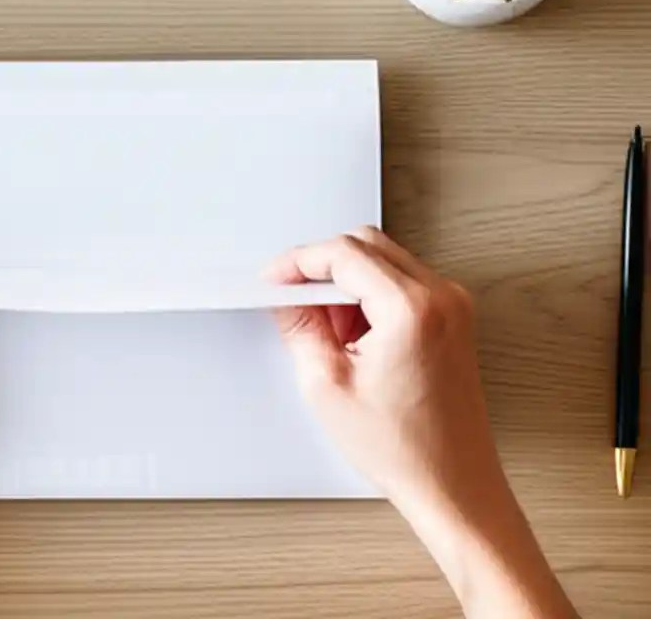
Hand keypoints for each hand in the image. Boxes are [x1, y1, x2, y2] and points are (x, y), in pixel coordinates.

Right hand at [266, 227, 493, 510]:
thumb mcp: (327, 385)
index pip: (344, 253)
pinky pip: (403, 283)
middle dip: (322, 267)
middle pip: (367, 245)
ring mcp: (453, 306)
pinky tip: (352, 337)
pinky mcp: (454, 319)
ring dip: (346, 283)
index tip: (275, 278)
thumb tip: (286, 298)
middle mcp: (441, 298)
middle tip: (292, 300)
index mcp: (412, 309)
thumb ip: (301, 328)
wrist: (452, 482)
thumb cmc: (405, 448)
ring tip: (327, 333)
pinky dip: (369, 297)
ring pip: (384, 261)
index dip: (299, 261)